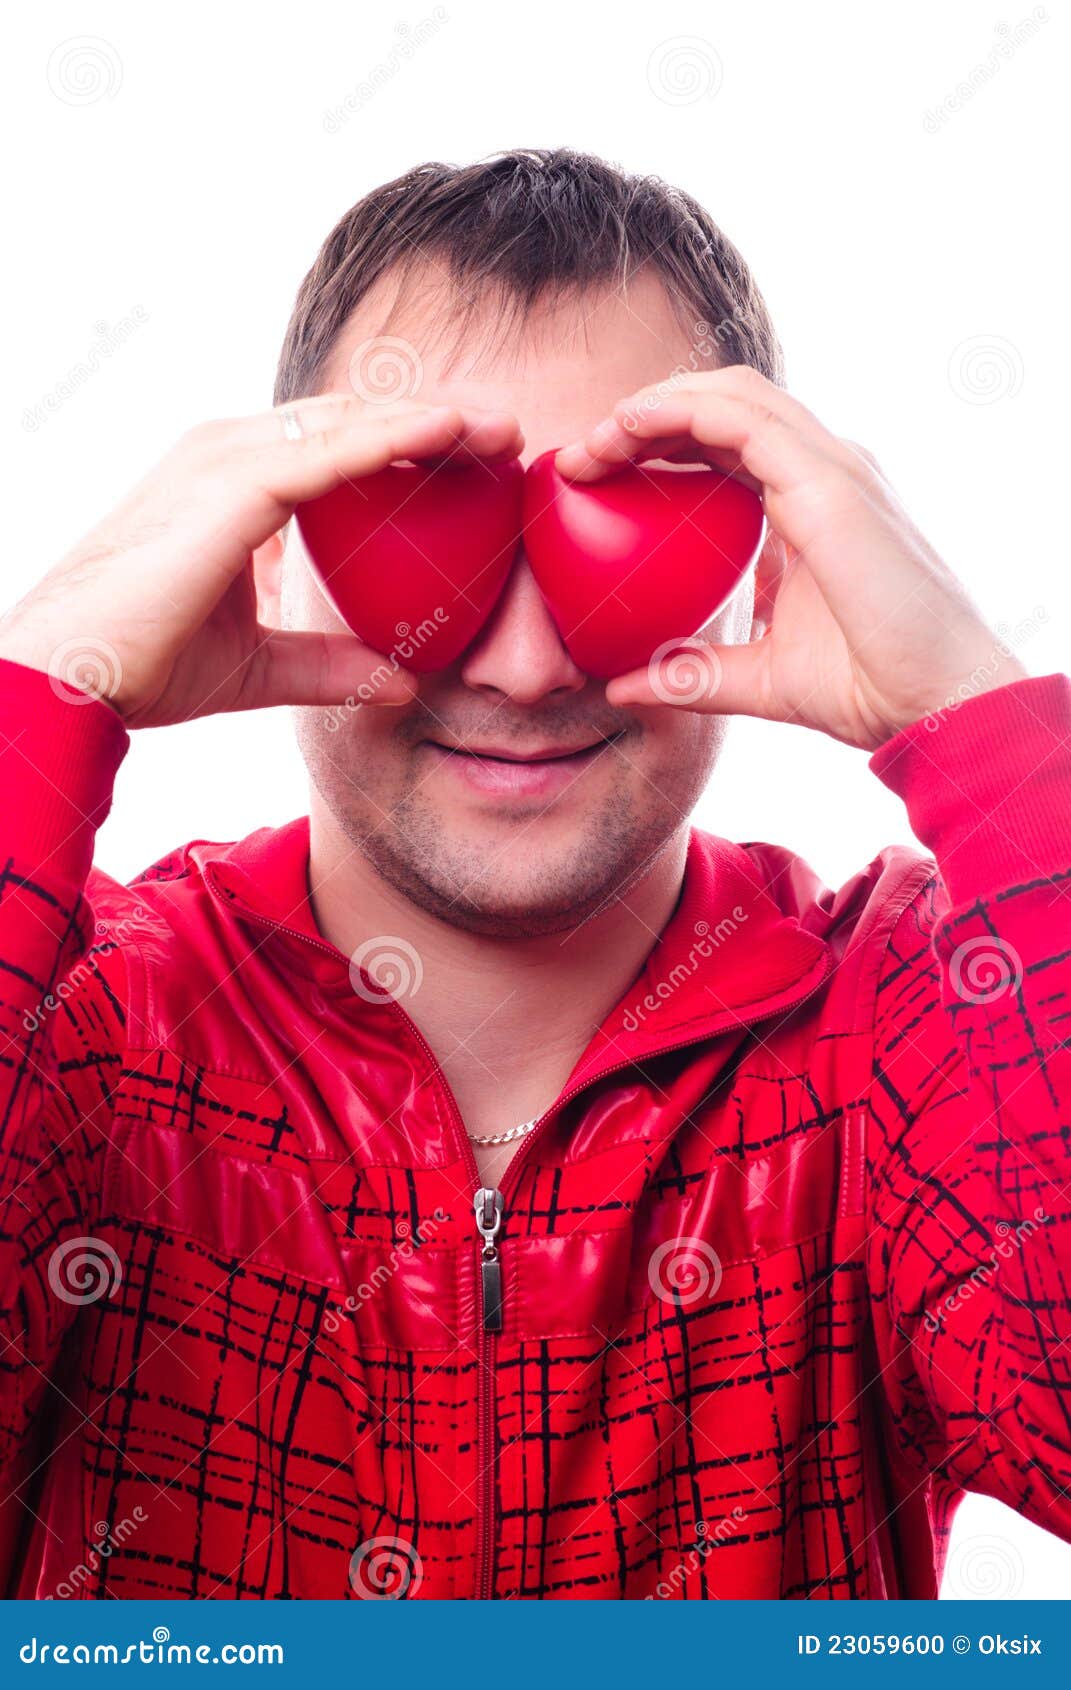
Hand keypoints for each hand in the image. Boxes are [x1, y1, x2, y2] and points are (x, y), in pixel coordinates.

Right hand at [0, 398, 521, 727]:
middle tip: (508, 432)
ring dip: (430, 418)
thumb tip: (402, 680)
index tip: (478, 458)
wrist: (66, 676)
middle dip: (434, 419)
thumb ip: (327, 664)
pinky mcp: (229, 484)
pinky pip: (329, 450)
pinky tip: (448, 433)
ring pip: (349, 420)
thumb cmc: (142, 664)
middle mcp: (228, 452)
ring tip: (500, 426)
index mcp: (233, 481)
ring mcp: (225, 458)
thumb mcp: (257, 667)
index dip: (408, 445)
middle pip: (352, 417)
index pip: (337, 445)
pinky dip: (392, 437)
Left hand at [556, 367, 1025, 749]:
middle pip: (723, 407)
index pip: (726, 444)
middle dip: (646, 416)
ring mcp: (832, 468)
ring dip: (654, 404)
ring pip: (731, 394)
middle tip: (583, 455)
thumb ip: (691, 675)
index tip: (594, 476)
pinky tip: (630, 426)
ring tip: (596, 438)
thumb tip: (621, 686)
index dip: (659, 444)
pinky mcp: (831, 481)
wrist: (936, 703)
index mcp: (809, 503)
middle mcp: (824, 471)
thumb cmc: (868, 688)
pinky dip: (679, 410)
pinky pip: (743, 417)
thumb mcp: (758, 680)